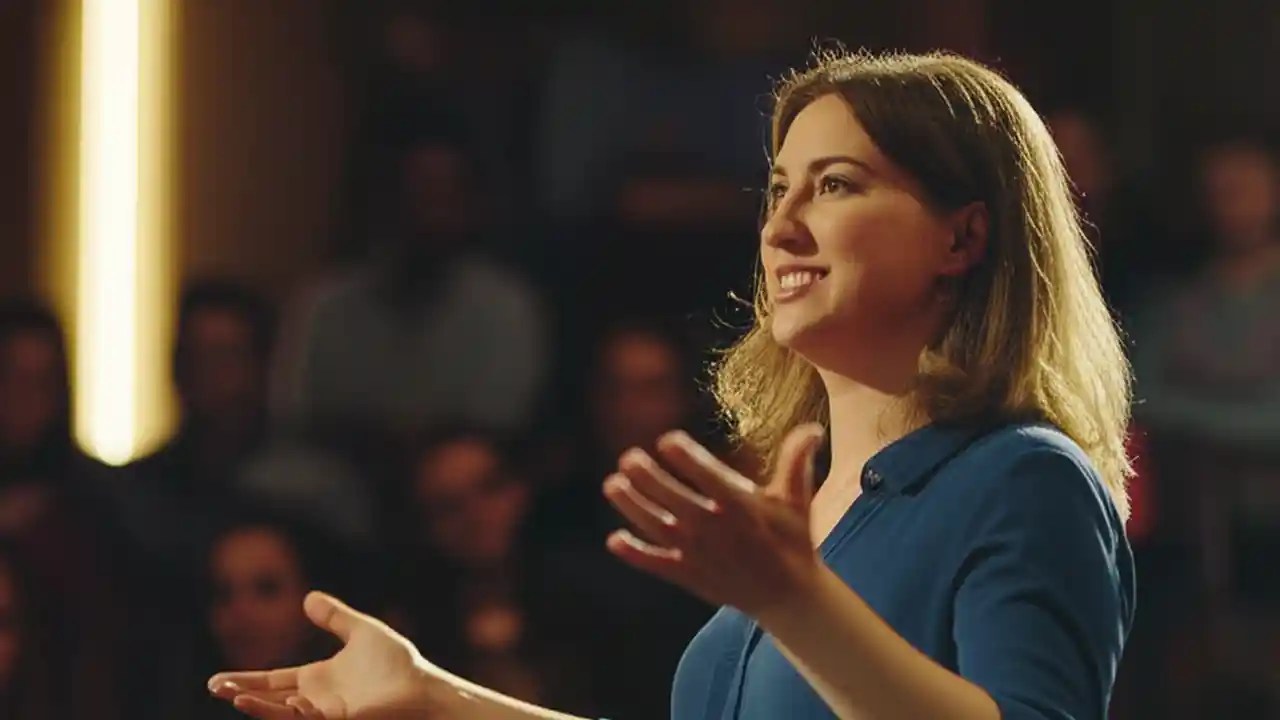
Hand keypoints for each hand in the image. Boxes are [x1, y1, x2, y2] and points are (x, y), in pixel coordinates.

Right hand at [208, 592, 458, 718]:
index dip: (245, 681)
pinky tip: (290, 701)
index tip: (216, 682)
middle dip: (242, 695)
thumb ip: (335, 617)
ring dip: (261, 708)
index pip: (271, 682)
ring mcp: (326, 714)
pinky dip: (298, 713)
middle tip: (216, 689)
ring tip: (237, 698)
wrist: (422, 684)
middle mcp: (315, 700)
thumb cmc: (396, 663)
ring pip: (284, 715)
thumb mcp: (361, 632)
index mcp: (316, 680)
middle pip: (269, 700)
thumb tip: (307, 596)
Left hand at [602, 424, 825, 619]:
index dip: (683, 455)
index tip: (667, 440)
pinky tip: (614, 540)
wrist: (787, 595)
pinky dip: (634, 553)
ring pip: (655, 525)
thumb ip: (798, 461)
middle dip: (645, 475)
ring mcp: (698, 553)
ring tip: (612, 484)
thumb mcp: (797, 500)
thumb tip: (813, 428)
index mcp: (740, 505)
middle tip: (628, 457)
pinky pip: (655, 563)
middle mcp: (714, 528)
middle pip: (671, 497)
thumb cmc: (791, 540)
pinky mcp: (688, 574)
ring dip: (631, 505)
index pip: (706, 474)